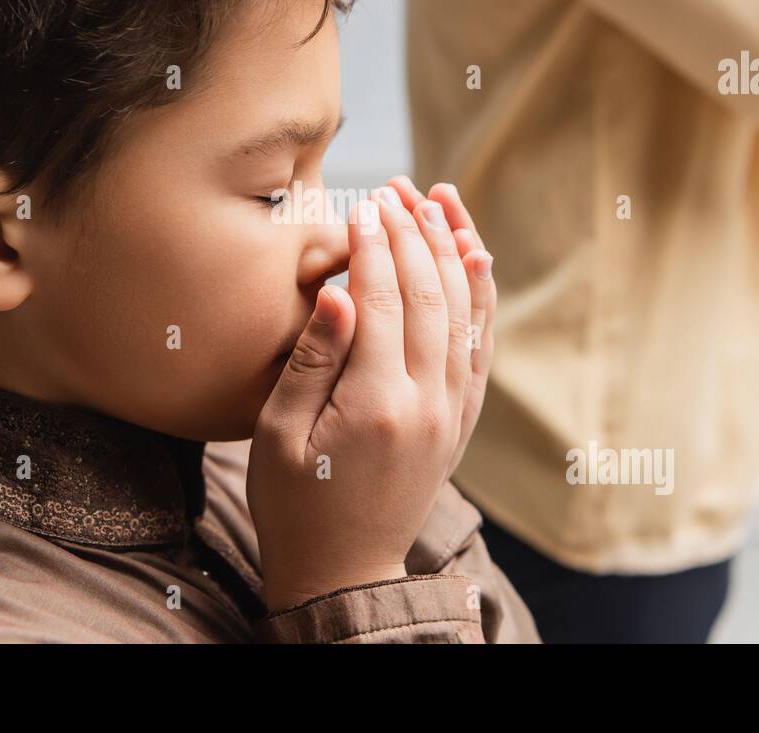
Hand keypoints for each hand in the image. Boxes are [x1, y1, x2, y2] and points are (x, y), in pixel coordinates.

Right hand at [247, 185, 492, 611]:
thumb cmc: (295, 505)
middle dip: (413, 232)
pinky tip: (475, 256)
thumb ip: (311, 362)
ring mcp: (451, 411)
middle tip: (394, 187)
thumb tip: (339, 295)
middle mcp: (427, 403)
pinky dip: (481, 296)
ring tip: (438, 199)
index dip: (373, 246)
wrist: (345, 572)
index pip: (382, 300)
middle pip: (430, 294)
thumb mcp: (277, 436)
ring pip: (465, 311)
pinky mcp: (460, 419)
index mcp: (376, 405)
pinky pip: (481, 344)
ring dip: (452, 250)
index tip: (363, 203)